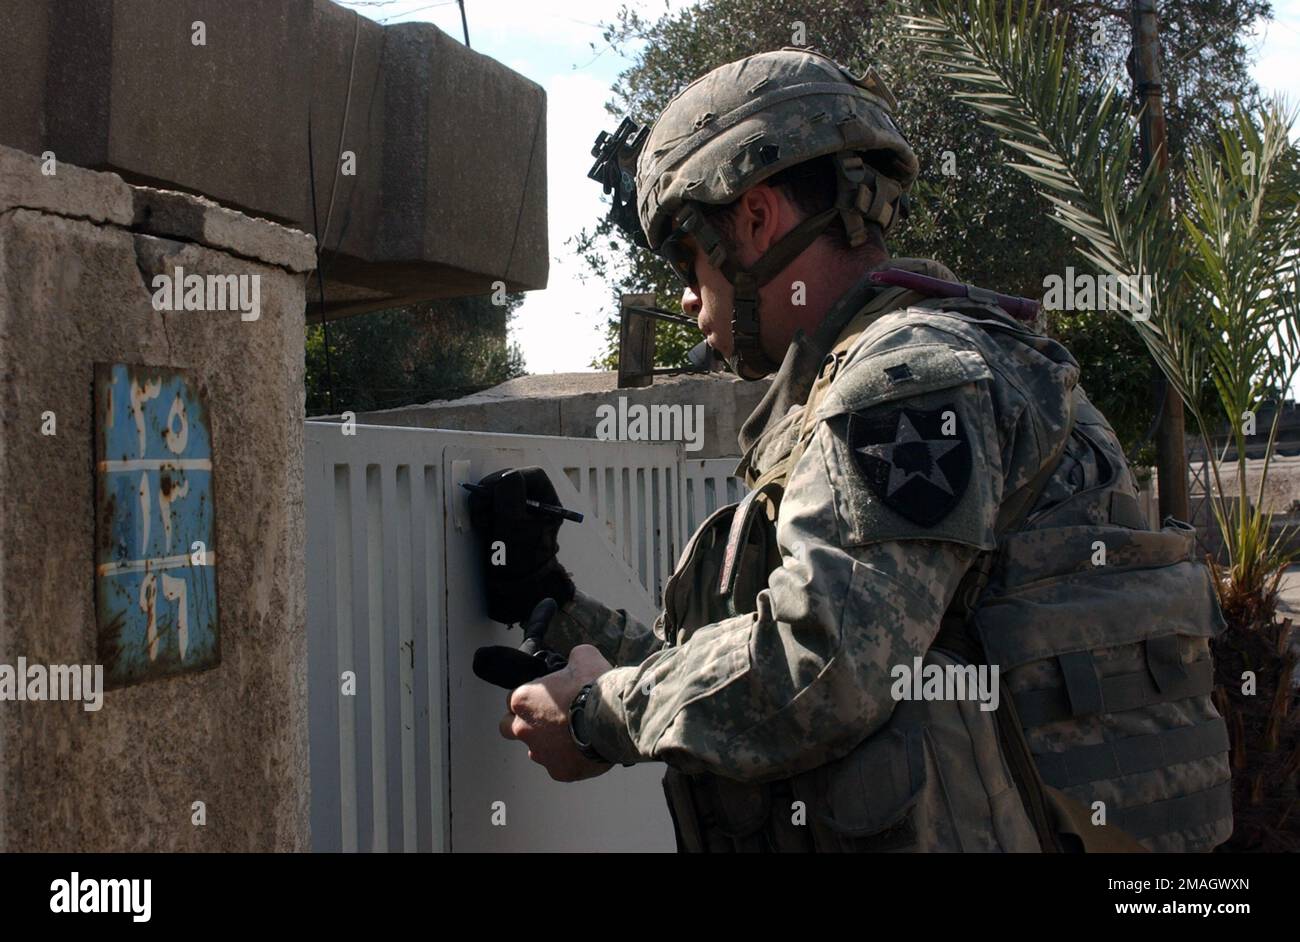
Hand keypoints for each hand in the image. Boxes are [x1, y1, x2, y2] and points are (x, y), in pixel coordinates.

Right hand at [468, 467, 575, 623]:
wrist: (512, 590)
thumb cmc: (520, 562)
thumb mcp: (516, 527)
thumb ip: (511, 497)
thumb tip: (505, 476)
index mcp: (548, 503)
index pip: (530, 475)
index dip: (509, 478)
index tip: (493, 490)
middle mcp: (535, 505)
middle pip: (510, 482)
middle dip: (492, 493)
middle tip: (482, 509)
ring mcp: (518, 513)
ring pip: (496, 493)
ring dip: (485, 504)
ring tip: (483, 524)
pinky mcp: (502, 521)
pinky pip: (489, 506)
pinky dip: (482, 514)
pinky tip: (482, 528)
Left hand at [500, 645, 614, 781]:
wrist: (615, 719)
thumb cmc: (595, 688)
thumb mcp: (584, 657)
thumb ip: (573, 658)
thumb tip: (577, 658)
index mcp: (524, 700)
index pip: (512, 699)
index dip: (530, 698)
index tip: (546, 698)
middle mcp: (525, 729)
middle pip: (509, 728)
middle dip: (525, 724)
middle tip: (549, 718)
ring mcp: (542, 753)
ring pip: (536, 750)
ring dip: (549, 743)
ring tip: (573, 734)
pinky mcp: (560, 772)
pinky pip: (559, 766)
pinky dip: (570, 759)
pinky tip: (586, 748)